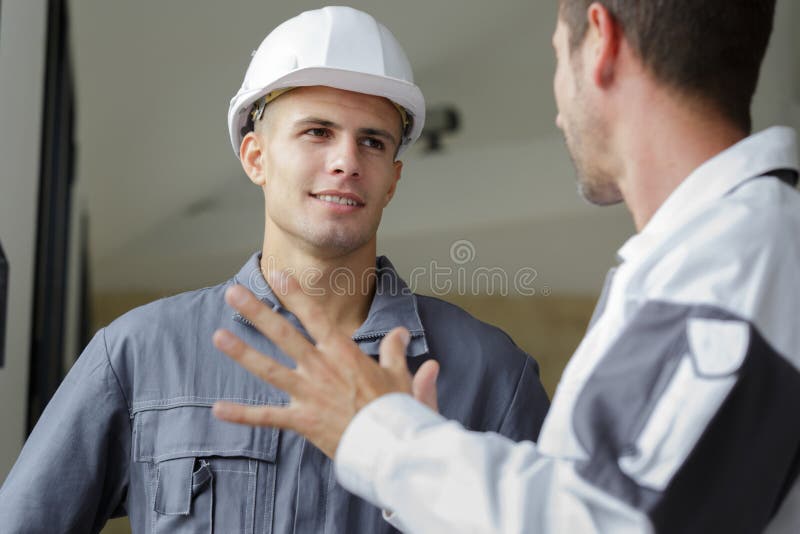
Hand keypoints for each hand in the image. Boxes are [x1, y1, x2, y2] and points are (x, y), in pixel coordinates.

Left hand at [211, 279, 438, 457]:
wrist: (391, 447)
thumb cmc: (396, 411)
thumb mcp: (400, 375)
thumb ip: (396, 351)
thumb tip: (402, 332)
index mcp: (343, 354)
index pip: (315, 317)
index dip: (295, 295)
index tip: (277, 275)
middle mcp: (321, 369)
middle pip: (284, 335)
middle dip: (257, 312)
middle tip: (233, 293)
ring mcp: (309, 394)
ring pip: (270, 370)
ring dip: (243, 353)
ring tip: (218, 336)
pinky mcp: (302, 421)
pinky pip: (268, 417)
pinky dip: (242, 415)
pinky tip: (218, 409)